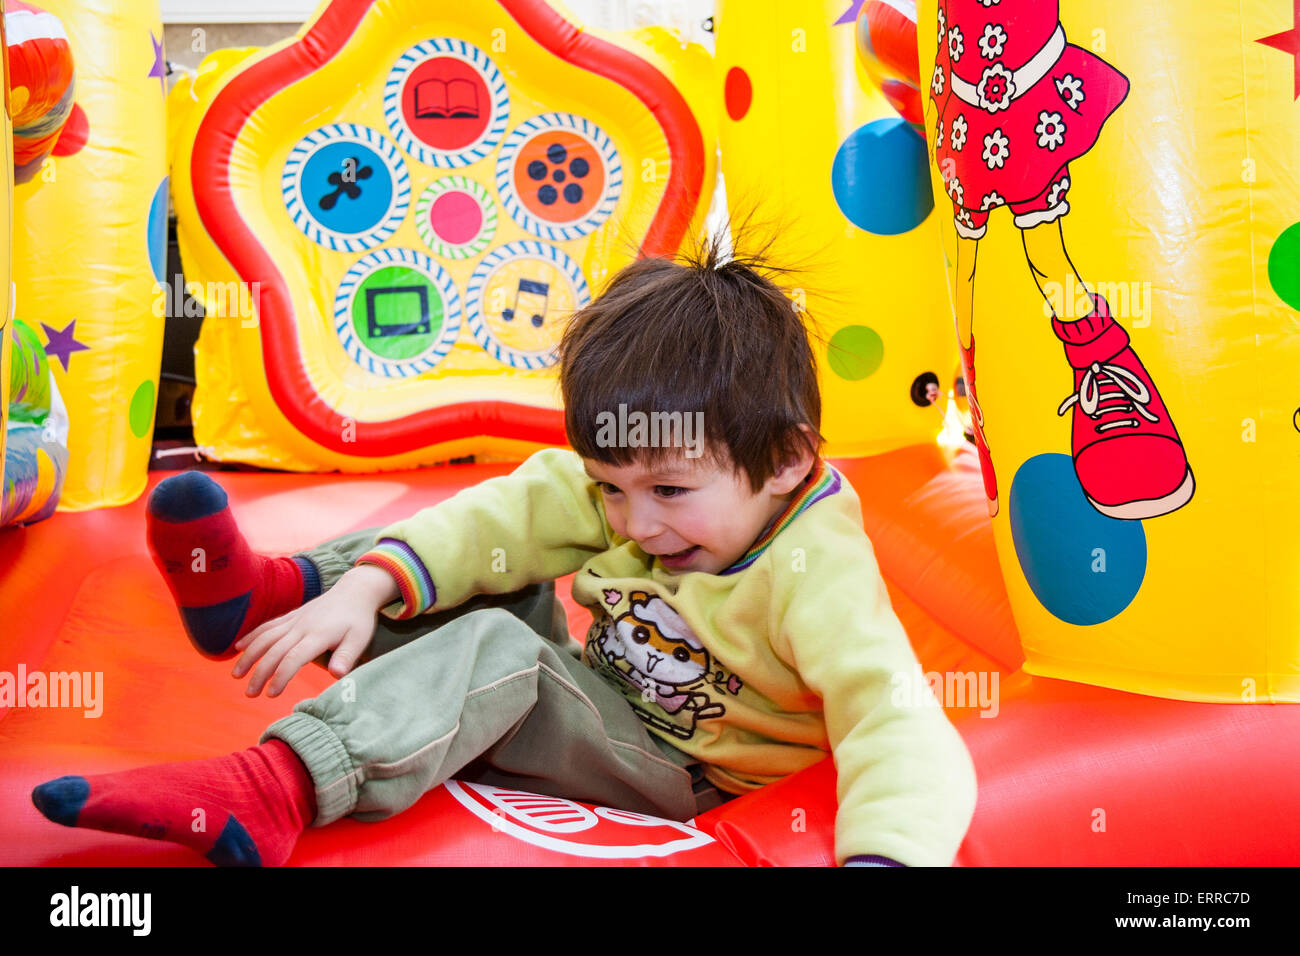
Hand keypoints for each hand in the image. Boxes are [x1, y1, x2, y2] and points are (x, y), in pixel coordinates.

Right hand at [231, 564, 398, 697]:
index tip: (271, 694)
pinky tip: (238, 648)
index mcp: (318, 635)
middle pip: (274, 651)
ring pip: (265, 637)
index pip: (293, 658)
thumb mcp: (359, 639)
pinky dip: (251, 636)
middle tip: (250, 694)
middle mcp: (301, 627)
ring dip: (249, 656)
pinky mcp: (291, 616)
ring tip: (236, 675)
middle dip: (259, 673)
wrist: (355, 591)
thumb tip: (337, 675)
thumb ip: (347, 657)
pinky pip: (267, 626)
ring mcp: (294, 620)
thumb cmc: (358, 619)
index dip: (280, 676)